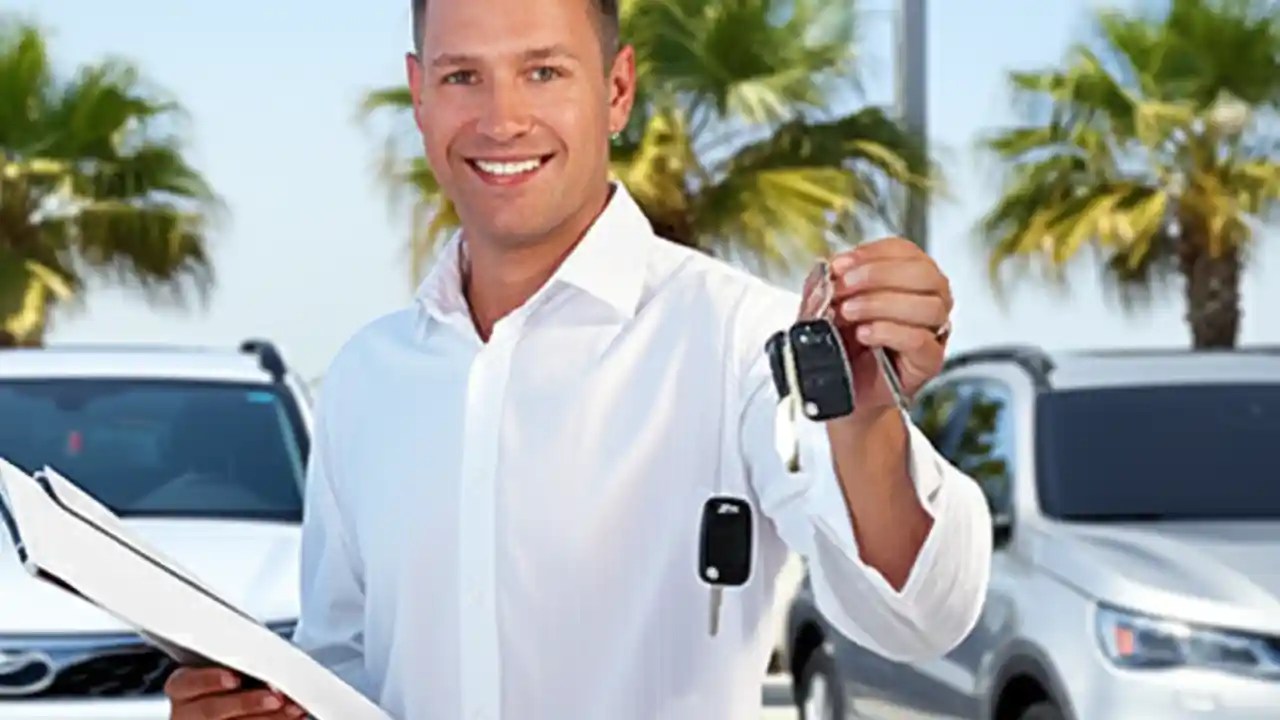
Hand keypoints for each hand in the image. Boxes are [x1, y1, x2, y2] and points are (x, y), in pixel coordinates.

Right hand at [165, 666, 304, 718]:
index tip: (234, 678)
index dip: (210, 680)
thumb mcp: (224, 665)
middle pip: (212, 710)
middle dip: (247, 703)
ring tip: (292, 710)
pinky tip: (293, 718)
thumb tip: (266, 659)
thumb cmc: (225, 679)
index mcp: (183, 687)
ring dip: (268, 718)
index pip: (188, 682)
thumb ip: (239, 663)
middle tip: (275, 698)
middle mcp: (187, 712)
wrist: (225, 702)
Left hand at [802, 237, 952, 411]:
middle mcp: (928, 300)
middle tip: (843, 288)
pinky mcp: (928, 362)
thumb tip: (828, 269)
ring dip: (881, 303)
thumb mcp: (823, 307)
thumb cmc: (840, 346)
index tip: (839, 265)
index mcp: (907, 279)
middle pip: (924, 273)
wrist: (842, 390)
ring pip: (927, 305)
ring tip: (848, 313)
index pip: (904, 251)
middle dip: (877, 275)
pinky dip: (889, 331)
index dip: (871, 253)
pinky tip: (864, 334)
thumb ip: (824, 285)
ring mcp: (933, 331)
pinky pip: (920, 340)